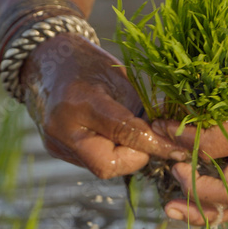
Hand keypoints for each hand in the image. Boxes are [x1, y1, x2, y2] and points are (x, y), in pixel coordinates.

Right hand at [21, 33, 189, 178]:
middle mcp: (62, 127)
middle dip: (136, 156)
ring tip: (129, 133)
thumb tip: (170, 137)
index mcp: (80, 101)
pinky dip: (110, 152)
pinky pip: (92, 162)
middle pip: (110, 164)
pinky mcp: (55, 150)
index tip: (180, 150)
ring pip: (102, 167)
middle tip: (147, 138)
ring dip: (125, 156)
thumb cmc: (89, 63)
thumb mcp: (120, 78)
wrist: (48, 61)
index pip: (126, 133)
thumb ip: (141, 110)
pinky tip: (112, 135)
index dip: (157, 144)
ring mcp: (54, 142)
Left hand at [153, 60, 227, 224]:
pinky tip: (192, 204)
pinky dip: (216, 207)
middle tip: (173, 170)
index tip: (159, 127)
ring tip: (173, 208)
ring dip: (202, 212)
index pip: (211, 146)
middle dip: (195, 190)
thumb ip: (203, 109)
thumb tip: (162, 126)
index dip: (180, 140)